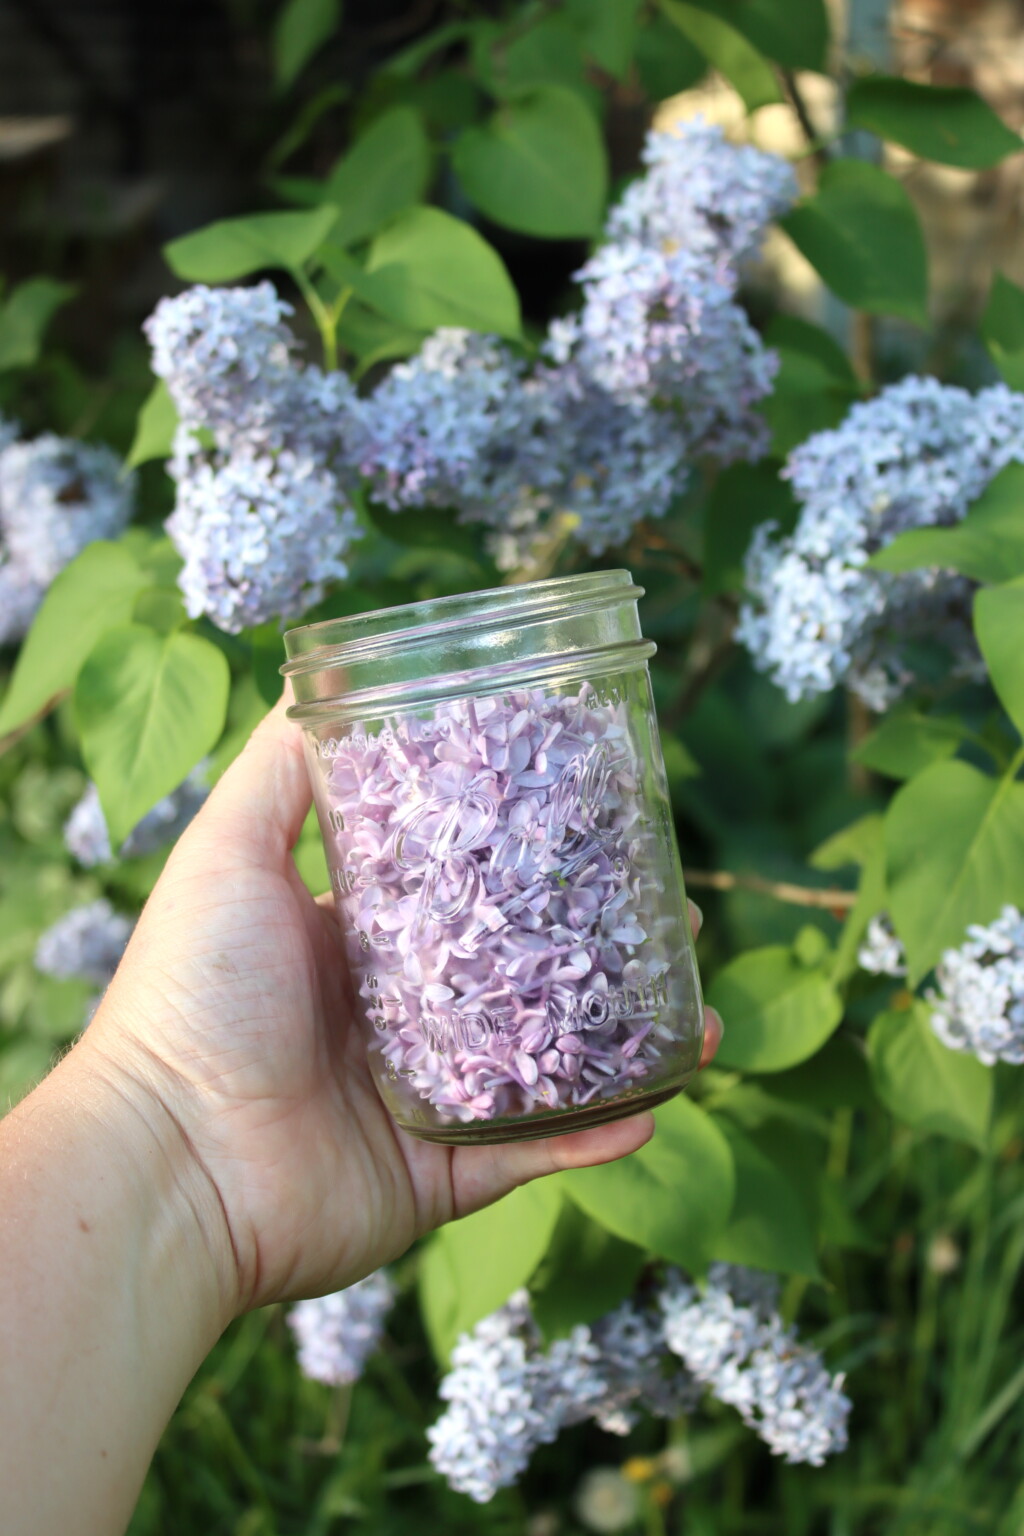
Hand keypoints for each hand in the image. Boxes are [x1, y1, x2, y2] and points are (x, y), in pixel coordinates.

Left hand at [84, 695, 722, 1319]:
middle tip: (672, 908)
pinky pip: (534, 1151)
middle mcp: (394, 1015)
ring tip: (696, 1004)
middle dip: (596, 943)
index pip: (461, 887)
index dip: (528, 858)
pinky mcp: (437, 1172)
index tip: (597, 822)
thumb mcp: (226, 856)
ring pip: (544, 1060)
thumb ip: (275, 774)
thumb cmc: (192, 995)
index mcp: (352, 941)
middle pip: (517, 970)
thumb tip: (308, 686)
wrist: (165, 1164)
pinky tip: (658, 1097)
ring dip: (621, 1035)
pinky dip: (597, 1131)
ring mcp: (422, 1096)